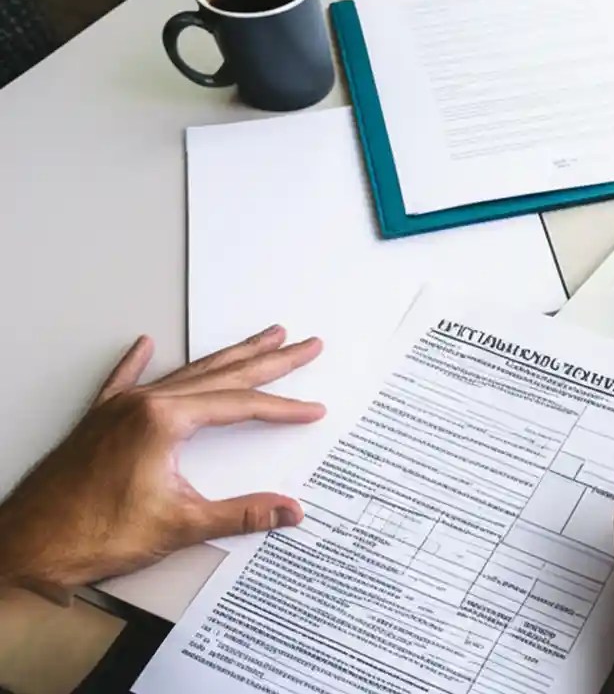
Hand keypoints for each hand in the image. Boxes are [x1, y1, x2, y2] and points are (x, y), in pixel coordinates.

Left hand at [0, 326, 325, 600]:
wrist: (29, 546)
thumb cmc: (90, 535)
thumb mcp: (180, 525)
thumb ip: (240, 514)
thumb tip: (287, 510)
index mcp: (164, 421)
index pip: (241, 406)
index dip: (283, 408)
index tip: (311, 410)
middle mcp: (142, 405)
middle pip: (221, 376)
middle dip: (268, 360)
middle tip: (301, 345)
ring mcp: (119, 411)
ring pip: (186, 374)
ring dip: (225, 358)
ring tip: (257, 341)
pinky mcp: (99, 424)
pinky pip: (124, 381)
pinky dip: (140, 362)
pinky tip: (145, 344)